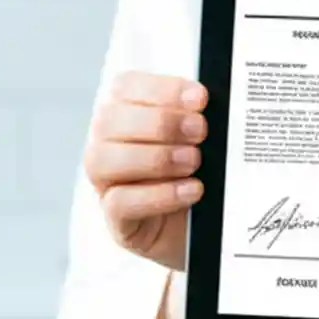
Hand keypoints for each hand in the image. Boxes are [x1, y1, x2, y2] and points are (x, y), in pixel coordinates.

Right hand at [84, 71, 207, 269]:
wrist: (207, 230)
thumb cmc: (203, 173)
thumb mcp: (205, 141)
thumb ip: (201, 118)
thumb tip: (214, 103)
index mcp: (126, 113)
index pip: (125, 88)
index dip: (161, 89)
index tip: (200, 98)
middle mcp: (107, 144)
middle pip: (109, 121)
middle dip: (160, 123)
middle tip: (201, 131)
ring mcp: (107, 184)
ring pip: (104, 160)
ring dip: (155, 157)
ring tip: (195, 161)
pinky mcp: (118, 220)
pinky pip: (120, 204)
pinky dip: (158, 195)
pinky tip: (191, 190)